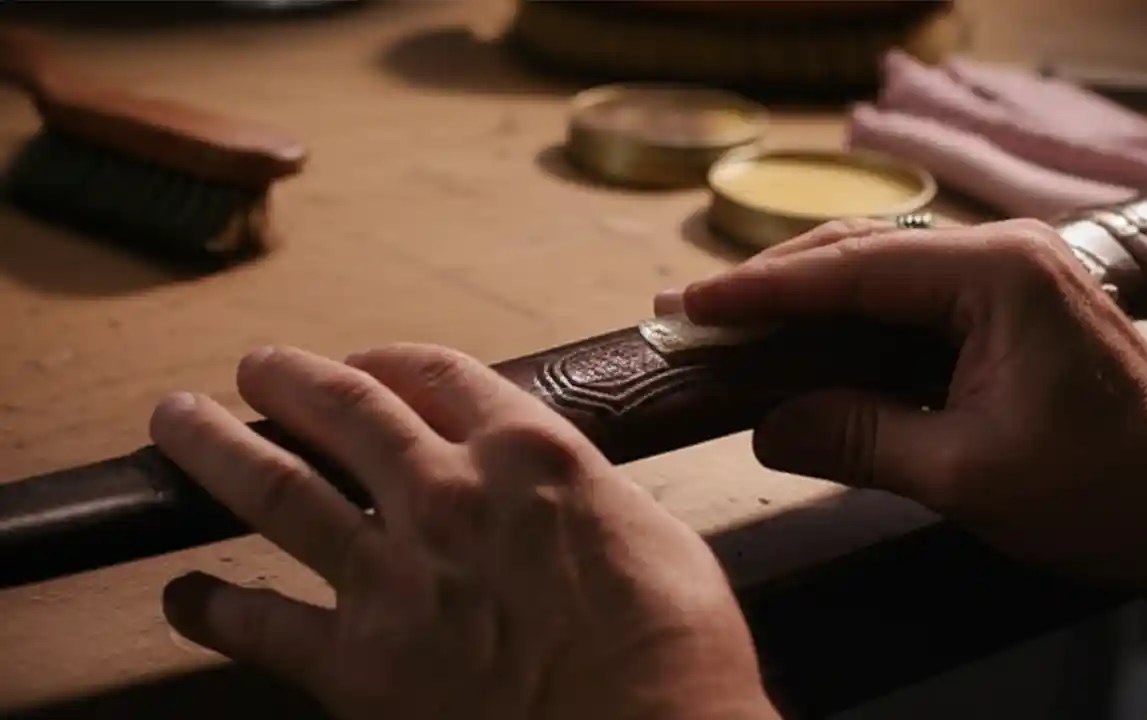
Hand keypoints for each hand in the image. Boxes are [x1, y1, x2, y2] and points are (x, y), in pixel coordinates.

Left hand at [151, 344, 776, 719]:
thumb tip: (558, 499)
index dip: (391, 360)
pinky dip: (215, 609)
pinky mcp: (362, 665)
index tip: (368, 362)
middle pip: (344, 409)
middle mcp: (447, 496)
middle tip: (256, 368)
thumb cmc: (675, 648)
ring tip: (179, 423)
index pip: (436, 374)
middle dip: (290, 380)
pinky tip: (186, 598)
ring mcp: (395, 577)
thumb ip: (581, 498)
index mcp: (526, 455)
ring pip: (280, 489)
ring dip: (219, 450)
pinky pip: (263, 626)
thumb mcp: (650, 534)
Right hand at [656, 219, 1146, 612]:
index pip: (856, 267)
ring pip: (881, 271)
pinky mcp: (1004, 312)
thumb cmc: (1099, 491)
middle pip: (861, 252)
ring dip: (805, 299)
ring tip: (731, 324)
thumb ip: (857, 440)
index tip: (694, 305)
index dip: (765, 289)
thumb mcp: (963, 473)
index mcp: (1001, 275)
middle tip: (695, 313)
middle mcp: (1004, 256)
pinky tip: (802, 343)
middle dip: (775, 285)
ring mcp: (1008, 279)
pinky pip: (907, 303)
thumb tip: (766, 427)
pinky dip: (847, 322)